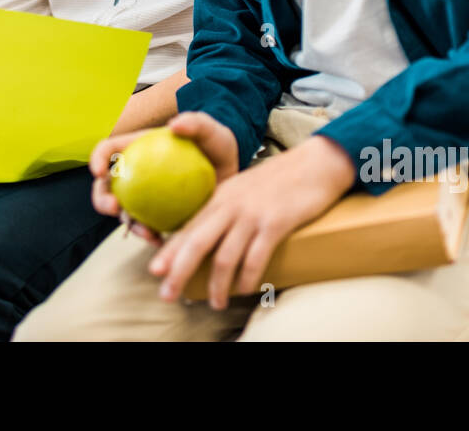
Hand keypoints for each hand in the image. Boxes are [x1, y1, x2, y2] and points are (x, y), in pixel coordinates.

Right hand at [88, 111, 239, 245]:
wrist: (232, 171)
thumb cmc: (216, 144)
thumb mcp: (211, 129)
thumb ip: (196, 122)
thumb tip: (174, 125)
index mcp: (136, 149)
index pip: (108, 150)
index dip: (97, 159)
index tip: (99, 171)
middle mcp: (135, 175)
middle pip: (107, 186)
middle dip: (102, 199)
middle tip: (114, 206)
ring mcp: (145, 198)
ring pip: (125, 213)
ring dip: (129, 224)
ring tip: (145, 232)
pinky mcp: (160, 217)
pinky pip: (150, 229)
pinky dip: (152, 236)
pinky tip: (162, 242)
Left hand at [148, 133, 356, 309]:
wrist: (314, 164)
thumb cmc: (278, 182)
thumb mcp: (243, 191)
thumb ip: (225, 211)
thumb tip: (206, 239)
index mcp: (220, 197)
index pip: (188, 227)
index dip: (169, 251)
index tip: (154, 271)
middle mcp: (230, 206)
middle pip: (197, 242)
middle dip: (179, 271)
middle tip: (168, 294)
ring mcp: (252, 215)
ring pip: (224, 256)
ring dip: (217, 285)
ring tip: (216, 303)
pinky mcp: (275, 223)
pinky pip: (255, 258)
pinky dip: (247, 278)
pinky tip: (244, 290)